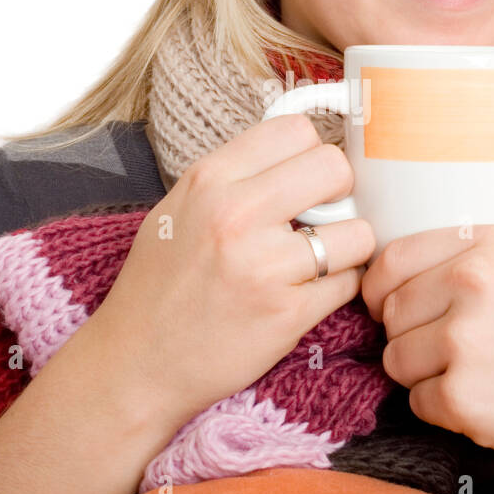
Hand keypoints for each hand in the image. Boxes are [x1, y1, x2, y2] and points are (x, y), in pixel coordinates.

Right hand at [95, 113, 376, 425]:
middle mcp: (236, 214)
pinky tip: (306, 294)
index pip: (296, 130)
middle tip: (322, 218)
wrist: (136, 363)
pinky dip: (336, 289)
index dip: (311, 154)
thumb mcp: (179, 208)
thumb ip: (235, 176)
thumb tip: (298, 152)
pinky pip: (348, 283)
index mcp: (210, 179)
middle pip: (335, 168)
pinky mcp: (287, 314)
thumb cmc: (160, 284)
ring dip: (346, 248)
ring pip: (357, 231)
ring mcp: (264, 265)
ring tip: (316, 261)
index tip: (306, 179)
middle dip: (340, 193)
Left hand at [359, 189, 493, 468]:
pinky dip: (443, 412)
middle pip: (390, 312)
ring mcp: (465, 341)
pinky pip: (418, 403)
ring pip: (396, 360)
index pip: (392, 258)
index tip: (400, 306)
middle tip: (447, 352)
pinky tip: (486, 407)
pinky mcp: (463, 397)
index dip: (386, 287)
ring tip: (475, 377)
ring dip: (423, 375)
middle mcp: (473, 282)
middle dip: (408, 334)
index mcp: (492, 242)